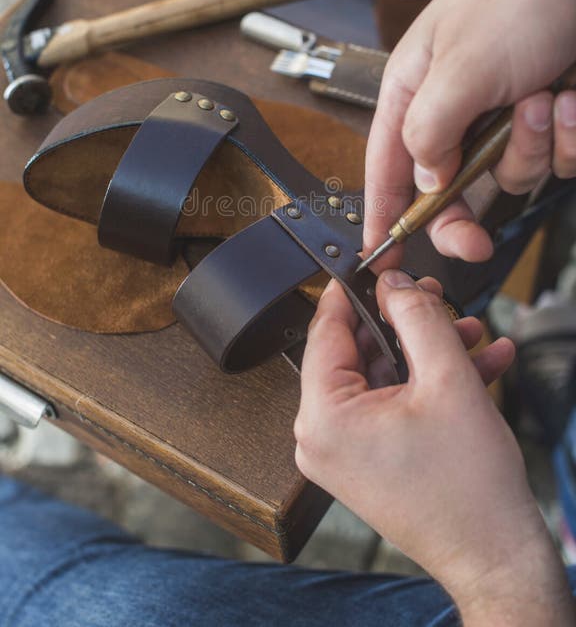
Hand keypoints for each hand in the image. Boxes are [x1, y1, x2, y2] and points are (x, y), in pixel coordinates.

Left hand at [295, 272, 574, 624]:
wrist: (496, 556)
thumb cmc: (469, 488)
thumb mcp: (447, 380)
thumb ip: (416, 318)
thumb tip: (395, 284)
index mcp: (324, 417)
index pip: (327, 330)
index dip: (355, 291)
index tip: (374, 266)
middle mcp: (322, 436)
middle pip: (359, 352)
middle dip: (406, 323)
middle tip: (438, 300)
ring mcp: (346, 451)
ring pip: (383, 376)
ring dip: (428, 352)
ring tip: (470, 332)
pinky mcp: (369, 459)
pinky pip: (393, 405)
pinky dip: (430, 385)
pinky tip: (478, 363)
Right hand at [364, 0, 575, 266]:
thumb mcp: (459, 69)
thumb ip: (429, 134)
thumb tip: (426, 181)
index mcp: (413, 89)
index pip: (384, 164)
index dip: (381, 213)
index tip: (380, 256)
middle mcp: (454, 105)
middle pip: (446, 186)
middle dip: (464, 213)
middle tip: (475, 241)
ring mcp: (501, 112)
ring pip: (507, 174)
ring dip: (531, 148)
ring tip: (543, 99)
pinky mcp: (544, 116)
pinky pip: (552, 157)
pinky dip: (567, 136)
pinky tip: (569, 98)